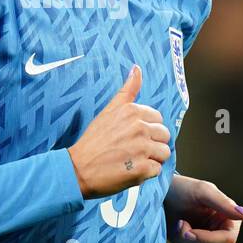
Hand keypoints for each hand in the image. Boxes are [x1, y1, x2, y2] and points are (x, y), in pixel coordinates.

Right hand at [68, 64, 170, 198]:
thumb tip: (137, 68)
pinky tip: (131, 171)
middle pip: (164, 136)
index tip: (133, 136)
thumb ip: (128, 90)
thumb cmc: (93, 141)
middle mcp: (139, 128)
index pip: (158, 119)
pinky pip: (157, 170)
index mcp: (133, 112)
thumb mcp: (109, 110)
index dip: (148, 129)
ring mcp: (142, 149)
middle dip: (153, 144)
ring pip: (164, 153)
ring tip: (133, 160)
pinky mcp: (143, 169)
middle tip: (133, 150)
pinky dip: (146, 173)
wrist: (78, 169)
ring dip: (152, 159)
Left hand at [163, 175, 242, 242]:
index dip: (207, 239)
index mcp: (228, 220)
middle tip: (179, 222)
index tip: (188, 232)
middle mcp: (220, 234)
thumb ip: (223, 203)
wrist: (160, 195)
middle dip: (189, 240)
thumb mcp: (202, 191)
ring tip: (177, 225)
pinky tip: (176, 237)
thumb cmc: (182, 189)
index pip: (228, 240)